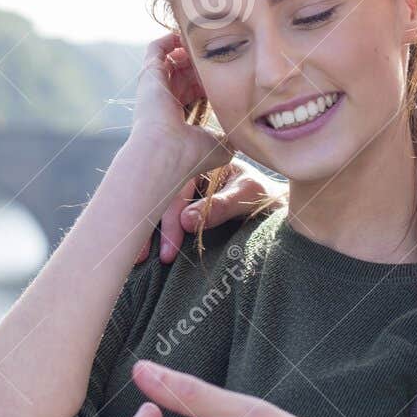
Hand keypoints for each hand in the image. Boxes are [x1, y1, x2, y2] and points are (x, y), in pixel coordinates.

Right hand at [126, 34, 232, 194]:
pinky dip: (170, 39)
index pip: (195, 89)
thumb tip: (247, 132)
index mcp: (179, 115)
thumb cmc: (191, 155)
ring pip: (172, 57)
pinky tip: (189, 37)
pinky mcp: (149, 74)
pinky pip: (156, 48)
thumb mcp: (220, 145)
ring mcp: (156, 86)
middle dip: (203, 62)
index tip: (230, 71)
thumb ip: (232, 135)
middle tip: (223, 53)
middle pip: (185, 71)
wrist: (165, 153)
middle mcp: (166, 99)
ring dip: (189, 49)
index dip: (211, 79)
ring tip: (208, 42)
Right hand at [137, 159, 289, 264]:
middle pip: (161, 198)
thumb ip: (222, 205)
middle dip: (151, 227)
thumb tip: (186, 220)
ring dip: (146, 231)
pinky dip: (152, 232)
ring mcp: (183, 190)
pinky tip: (143, 249)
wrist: (278, 209)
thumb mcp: (249, 197)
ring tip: (137, 257)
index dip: (170, 219)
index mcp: (203, 159)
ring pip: (157, 207)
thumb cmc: (267, 198)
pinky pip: (163, 217)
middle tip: (144, 256)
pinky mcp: (182, 206)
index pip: (177, 187)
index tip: (169, 249)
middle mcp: (188, 172)